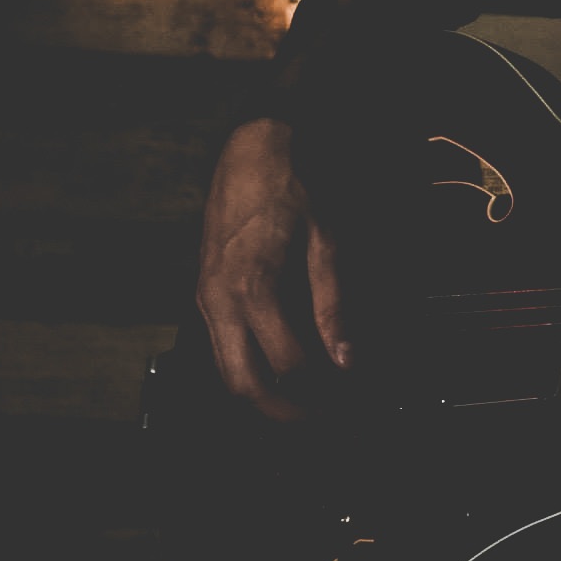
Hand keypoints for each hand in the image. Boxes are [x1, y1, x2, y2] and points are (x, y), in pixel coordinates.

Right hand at [195, 117, 349, 419]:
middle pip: (243, 386)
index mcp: (253, 288)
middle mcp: (219, 300)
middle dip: (286, 412)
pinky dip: (252, 366)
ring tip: (312, 399)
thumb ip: (335, 302)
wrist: (255, 141)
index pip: (288, 367)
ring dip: (267, 393)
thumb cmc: (295, 181)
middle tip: (328, 420)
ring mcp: (206, 296)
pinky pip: (223, 346)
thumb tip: (349, 358)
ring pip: (227, 371)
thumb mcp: (329, 237)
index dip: (325, 394)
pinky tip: (286, 366)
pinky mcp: (204, 289)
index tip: (355, 402)